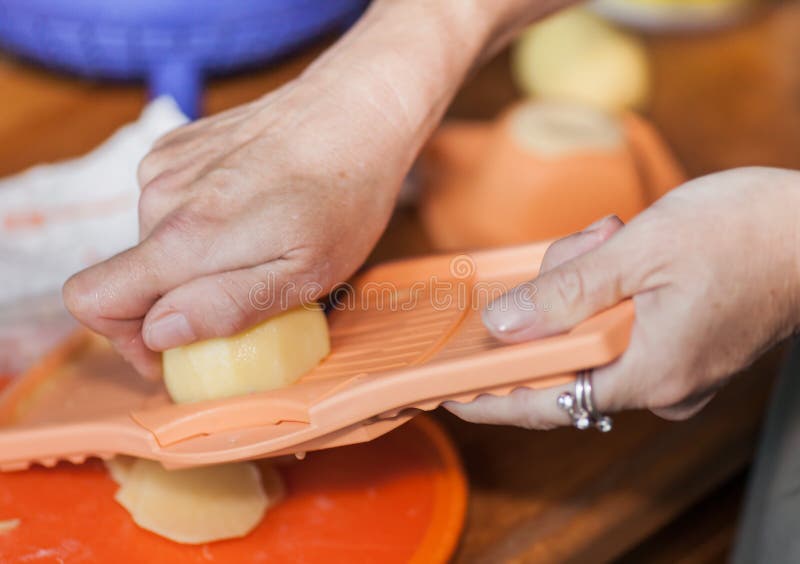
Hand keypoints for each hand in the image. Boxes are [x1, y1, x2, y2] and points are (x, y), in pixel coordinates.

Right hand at [60, 0, 599, 377]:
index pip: (99, 302)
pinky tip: (266, 216)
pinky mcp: (199, 147)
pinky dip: (216, 228)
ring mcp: (179, 167)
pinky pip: (184, 206)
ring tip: (270, 253)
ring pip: (161, 243)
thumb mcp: (306, 266)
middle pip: (130, 278)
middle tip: (251, 303)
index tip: (190, 346)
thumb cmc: (352, 183)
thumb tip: (163, 334)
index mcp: (187, 234)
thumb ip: (225, 305)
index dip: (134, 339)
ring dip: (207, 265)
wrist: (372, 100)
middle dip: (180, 306)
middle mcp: (167, 197)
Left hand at [447, 167, 799, 427]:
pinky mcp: (682, 347)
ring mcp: (675, 369)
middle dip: (556, 299)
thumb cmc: (746, 233)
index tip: (450, 390)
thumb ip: (565, 292)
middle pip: (566, 356)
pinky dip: (609, 290)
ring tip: (616, 238)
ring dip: (586, 284)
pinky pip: (620, 327)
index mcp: (649, 373)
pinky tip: (626, 253)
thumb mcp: (638, 252)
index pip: (548, 402)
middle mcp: (662, 385)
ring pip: (592, 335)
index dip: (493, 398)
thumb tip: (506, 325)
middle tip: (586, 247)